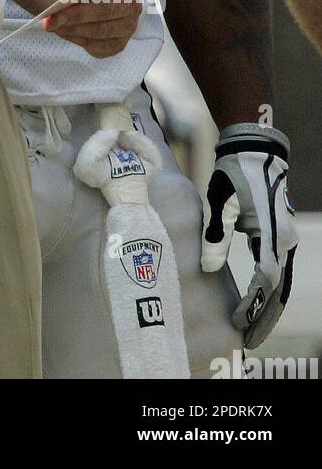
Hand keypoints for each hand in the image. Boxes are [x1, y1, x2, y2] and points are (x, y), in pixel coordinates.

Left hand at [44, 0, 142, 58]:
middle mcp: (133, 3)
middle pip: (107, 10)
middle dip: (77, 16)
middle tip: (50, 18)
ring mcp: (128, 26)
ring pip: (100, 31)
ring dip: (72, 29)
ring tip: (50, 24)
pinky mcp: (117, 44)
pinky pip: (97, 46)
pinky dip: (76, 39)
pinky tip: (61, 31)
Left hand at [201, 123, 297, 348]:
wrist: (254, 151)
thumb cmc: (234, 175)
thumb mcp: (220, 204)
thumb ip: (215, 237)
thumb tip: (208, 269)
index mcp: (271, 234)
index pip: (265, 279)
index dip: (253, 303)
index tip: (238, 320)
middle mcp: (284, 240)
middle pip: (278, 288)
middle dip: (265, 315)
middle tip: (250, 340)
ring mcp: (285, 239)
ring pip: (280, 281)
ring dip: (268, 306)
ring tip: (253, 329)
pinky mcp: (279, 236)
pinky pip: (276, 269)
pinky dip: (268, 290)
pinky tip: (257, 304)